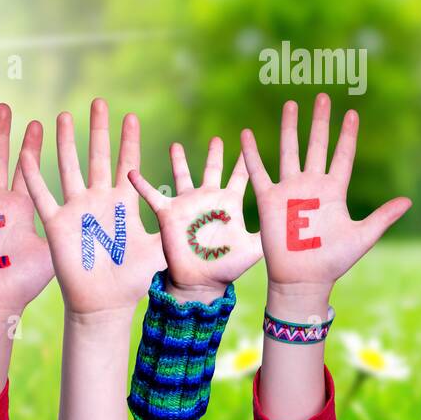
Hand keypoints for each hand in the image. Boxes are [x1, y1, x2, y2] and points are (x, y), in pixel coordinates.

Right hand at [19, 99, 162, 314]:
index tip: (130, 115)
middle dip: (98, 129)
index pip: (127, 164)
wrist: (104, 302)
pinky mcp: (57, 224)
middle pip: (98, 157)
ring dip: (65, 143)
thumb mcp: (159, 250)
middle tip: (98, 102)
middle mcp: (99, 200)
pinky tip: (26, 154)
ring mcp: (76, 210)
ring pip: (69, 167)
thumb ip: (172, 229)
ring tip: (63, 116)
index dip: (129, 141)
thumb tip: (202, 216)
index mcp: (123, 203)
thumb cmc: (132, 279)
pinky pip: (43, 196)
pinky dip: (34, 177)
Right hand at [128, 136, 261, 297]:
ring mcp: (188, 204)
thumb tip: (288, 218)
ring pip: (182, 175)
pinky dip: (142, 184)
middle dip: (215, 154)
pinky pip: (152, 195)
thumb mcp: (254, 247)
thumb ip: (268, 229)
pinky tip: (132, 172)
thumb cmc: (228, 267)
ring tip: (175, 145)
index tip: (249, 138)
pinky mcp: (168, 213)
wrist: (201, 281)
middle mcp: (209, 199)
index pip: (240, 175)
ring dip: (179, 161)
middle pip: (212, 169)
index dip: (244, 158)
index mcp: (230, 204)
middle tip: (217, 138)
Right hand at [240, 94, 410, 297]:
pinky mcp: (268, 199)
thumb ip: (383, 216)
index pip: (342, 156)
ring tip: (291, 104)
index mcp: (334, 191)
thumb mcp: (363, 237)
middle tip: (323, 97)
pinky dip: (251, 153)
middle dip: (319, 122)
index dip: (347, 135)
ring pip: (288, 151)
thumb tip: (408, 200)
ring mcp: (289, 190)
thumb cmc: (333, 261)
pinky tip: (246, 134)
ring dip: (289, 128)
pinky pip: (258, 172)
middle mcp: (311, 186)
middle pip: (316, 145)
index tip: (351, 114)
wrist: (303, 278)